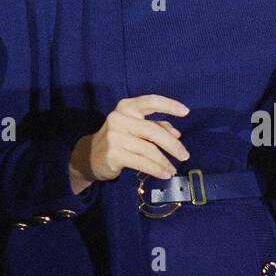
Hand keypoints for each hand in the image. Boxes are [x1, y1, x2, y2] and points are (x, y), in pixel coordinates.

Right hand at [68, 95, 189, 194]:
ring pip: (149, 149)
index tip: (186, 112)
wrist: (89, 156)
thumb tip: (177, 134)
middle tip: (185, 155)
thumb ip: (155, 126)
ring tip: (173, 169)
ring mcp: (115, 136)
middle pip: (153, 130)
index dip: (169, 106)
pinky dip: (156, 169)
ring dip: (165, 161)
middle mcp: (120, 118)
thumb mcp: (134, 128)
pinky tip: (165, 174)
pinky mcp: (114, 154)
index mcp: (126, 107)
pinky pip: (142, 162)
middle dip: (173, 145)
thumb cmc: (118, 138)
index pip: (151, 101)